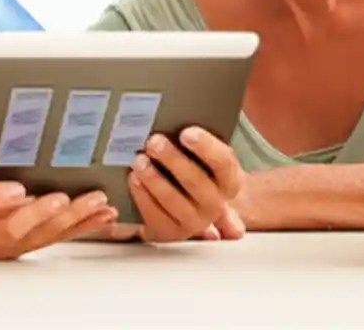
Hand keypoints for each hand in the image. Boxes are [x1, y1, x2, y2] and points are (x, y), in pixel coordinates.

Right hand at [0, 182, 116, 259]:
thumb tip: (17, 192)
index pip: (2, 222)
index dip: (19, 209)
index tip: (26, 192)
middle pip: (33, 231)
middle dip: (62, 215)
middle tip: (84, 199)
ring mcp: (17, 244)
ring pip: (50, 234)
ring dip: (79, 220)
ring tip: (101, 205)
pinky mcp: (31, 241)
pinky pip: (59, 235)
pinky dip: (84, 226)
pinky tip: (103, 217)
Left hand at [129, 127, 243, 242]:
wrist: (192, 207)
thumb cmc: (196, 173)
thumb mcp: (206, 161)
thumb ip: (202, 146)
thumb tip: (186, 130)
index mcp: (229, 181)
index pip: (223, 162)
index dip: (206, 147)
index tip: (186, 132)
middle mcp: (215, 205)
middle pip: (195, 181)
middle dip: (172, 159)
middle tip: (154, 141)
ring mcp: (193, 223)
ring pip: (173, 200)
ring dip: (154, 179)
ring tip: (139, 160)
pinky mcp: (170, 233)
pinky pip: (155, 215)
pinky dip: (142, 195)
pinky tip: (134, 178)